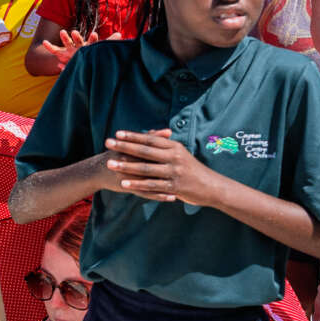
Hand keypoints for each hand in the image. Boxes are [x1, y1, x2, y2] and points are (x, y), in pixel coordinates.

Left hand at [104, 129, 222, 204]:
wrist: (211, 186)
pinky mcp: (174, 187)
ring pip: (146, 168)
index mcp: (174, 147)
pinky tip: (124, 184)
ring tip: (110, 164)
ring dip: (126, 166)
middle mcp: (174, 157)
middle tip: (107, 143)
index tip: (117, 133)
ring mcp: (174, 172)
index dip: (133, 136)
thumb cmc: (192, 169)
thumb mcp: (180, 154)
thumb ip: (165, 145)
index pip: (150, 139)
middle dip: (124, 146)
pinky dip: (137, 184)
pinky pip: (151, 185)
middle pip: (145, 151)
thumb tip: (151, 134)